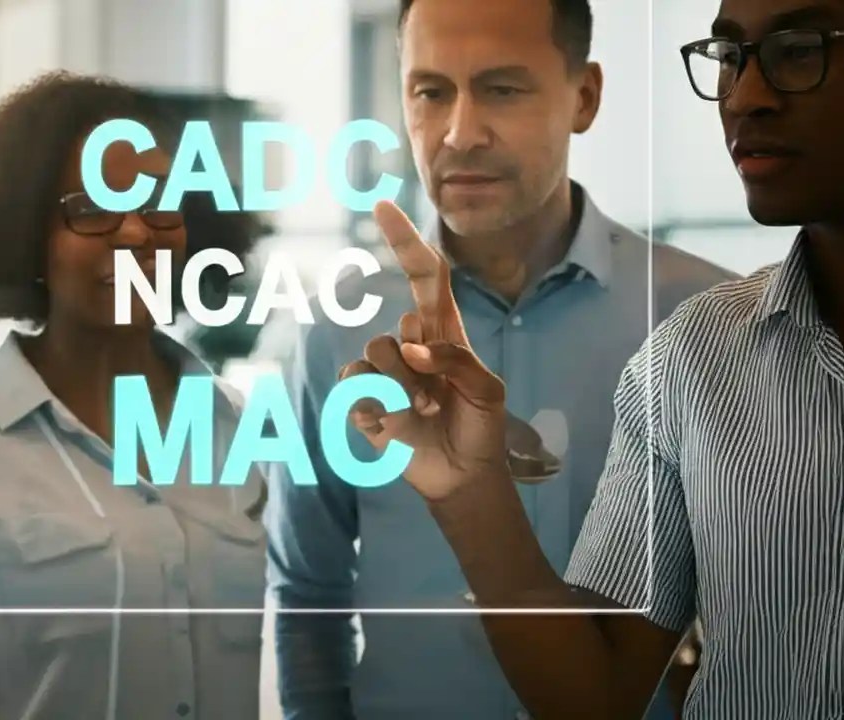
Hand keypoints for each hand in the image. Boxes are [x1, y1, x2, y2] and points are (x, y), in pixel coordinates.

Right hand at [339, 201, 509, 501]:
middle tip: (439, 401)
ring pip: (374, 357)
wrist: (463, 475)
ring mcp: (384, 373)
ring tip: (422, 414)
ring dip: (402, 391)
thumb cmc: (481, 427)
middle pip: (397, 330)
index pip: (424, 275)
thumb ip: (456, 360)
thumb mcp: (489, 391)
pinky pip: (354, 387)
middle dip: (418, 371)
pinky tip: (392, 425)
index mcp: (443, 332)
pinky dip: (375, 407)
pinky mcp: (365, 401)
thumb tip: (411, 347)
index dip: (405, 241)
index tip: (383, 208)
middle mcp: (409, 345)